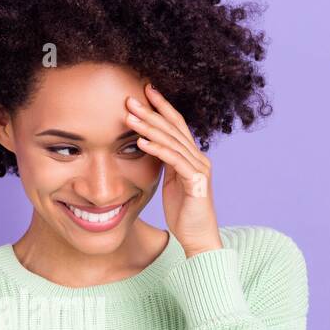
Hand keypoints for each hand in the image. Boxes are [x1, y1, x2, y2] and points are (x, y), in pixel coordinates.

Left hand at [126, 82, 221, 256]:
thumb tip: (150, 147)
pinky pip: (174, 161)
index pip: (177, 125)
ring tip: (130, 117)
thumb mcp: (172, 182)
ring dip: (149, 128)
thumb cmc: (184, 213)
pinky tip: (140, 143)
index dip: (162, 107)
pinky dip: (157, 150)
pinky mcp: (196, 182)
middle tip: (130, 99)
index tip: (145, 91)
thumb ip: (166, 164)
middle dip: (151, 112)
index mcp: (193, 156)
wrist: (198, 238)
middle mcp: (199, 158)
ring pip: (172, 141)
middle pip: (173, 128)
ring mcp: (199, 169)